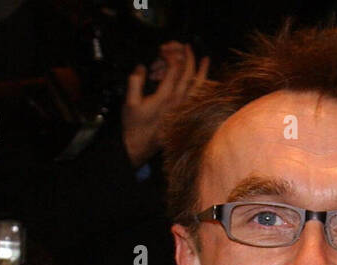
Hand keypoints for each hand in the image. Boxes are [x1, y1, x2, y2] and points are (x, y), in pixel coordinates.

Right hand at [121, 42, 209, 168]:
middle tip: (185, 47)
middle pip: (187, 74)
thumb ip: (135, 82)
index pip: (173, 69)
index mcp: (164, 96)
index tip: (164, 49)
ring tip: (206, 59)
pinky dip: (203, 88)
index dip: (170, 55)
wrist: (139, 146)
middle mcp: (177, 101)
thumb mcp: (129, 102)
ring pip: (197, 86)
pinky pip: (197, 99)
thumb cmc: (134, 125)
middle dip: (186, 57)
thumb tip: (142, 67)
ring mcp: (182, 108)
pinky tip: (207, 81)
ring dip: (202, 71)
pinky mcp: (183, 114)